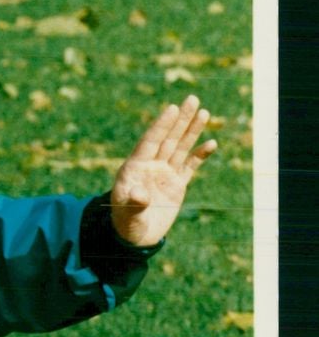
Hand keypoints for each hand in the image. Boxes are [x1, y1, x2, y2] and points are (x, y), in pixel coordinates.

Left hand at [109, 95, 216, 248]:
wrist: (135, 237)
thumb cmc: (126, 224)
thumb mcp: (128, 213)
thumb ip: (134, 202)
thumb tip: (139, 194)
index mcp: (134, 167)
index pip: (150, 141)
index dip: (161, 125)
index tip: (171, 109)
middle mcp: (150, 166)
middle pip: (168, 138)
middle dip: (180, 119)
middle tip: (192, 98)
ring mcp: (164, 174)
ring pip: (180, 148)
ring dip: (191, 130)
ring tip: (203, 112)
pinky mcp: (176, 184)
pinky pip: (190, 166)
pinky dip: (200, 155)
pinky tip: (211, 143)